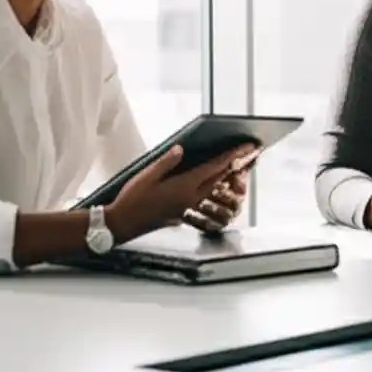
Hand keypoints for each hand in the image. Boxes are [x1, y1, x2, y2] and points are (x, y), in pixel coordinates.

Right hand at [107, 144, 252, 241]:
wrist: (122, 224)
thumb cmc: (132, 199)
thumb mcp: (146, 175)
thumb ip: (166, 162)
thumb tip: (181, 149)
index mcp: (184, 187)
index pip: (213, 168)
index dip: (231, 157)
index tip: (246, 148)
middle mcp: (190, 198)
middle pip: (219, 179)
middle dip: (235, 165)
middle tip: (249, 154)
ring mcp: (187, 207)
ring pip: (213, 190)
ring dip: (226, 177)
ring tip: (237, 166)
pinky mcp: (181, 213)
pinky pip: (203, 199)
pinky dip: (212, 189)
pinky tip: (212, 184)